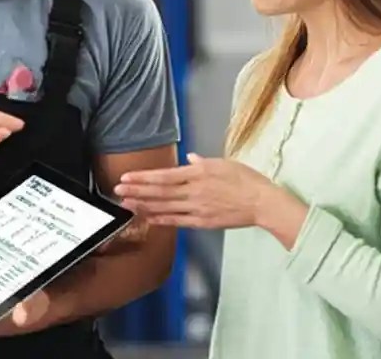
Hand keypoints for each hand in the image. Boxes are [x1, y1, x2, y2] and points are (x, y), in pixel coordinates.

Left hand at [114, 152, 277, 229]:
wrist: (263, 202)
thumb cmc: (246, 180)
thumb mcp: (224, 163)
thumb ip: (202, 162)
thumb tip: (190, 158)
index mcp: (198, 173)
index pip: (164, 176)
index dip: (143, 178)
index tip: (126, 178)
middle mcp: (194, 190)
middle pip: (159, 192)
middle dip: (136, 191)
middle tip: (117, 191)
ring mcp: (198, 208)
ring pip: (164, 207)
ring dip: (143, 206)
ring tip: (126, 205)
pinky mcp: (203, 222)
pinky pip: (177, 221)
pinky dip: (161, 220)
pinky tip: (148, 219)